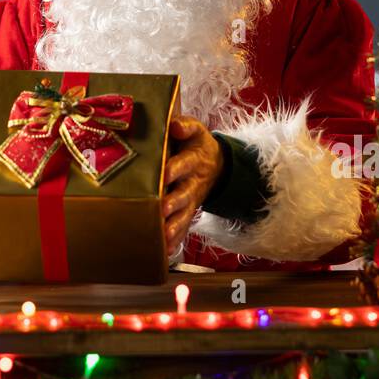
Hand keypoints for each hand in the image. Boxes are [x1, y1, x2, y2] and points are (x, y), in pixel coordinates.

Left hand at [162, 115, 223, 255]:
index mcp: (192, 160)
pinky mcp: (187, 212)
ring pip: (183, 215)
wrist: (216, 165)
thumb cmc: (196, 145)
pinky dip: (175, 240)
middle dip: (173, 202)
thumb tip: (174, 126)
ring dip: (174, 226)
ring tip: (164, 236)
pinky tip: (164, 252)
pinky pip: (183, 228)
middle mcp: (191, 183)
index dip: (174, 169)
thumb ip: (185, 126)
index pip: (183, 164)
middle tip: (163, 209)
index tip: (165, 173)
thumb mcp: (196, 130)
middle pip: (183, 194)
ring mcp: (190, 200)